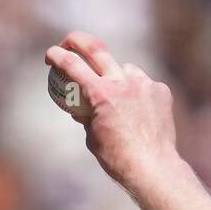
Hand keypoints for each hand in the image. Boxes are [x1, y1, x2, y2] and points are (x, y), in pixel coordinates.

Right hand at [45, 31, 180, 190]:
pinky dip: (137, 93)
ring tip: (118, 100)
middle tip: (69, 42)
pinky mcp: (160, 90)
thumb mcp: (92, 137)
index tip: (50, 54)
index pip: (73, 66)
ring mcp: (143, 84)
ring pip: (124, 69)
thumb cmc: (117, 158)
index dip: (57, 56)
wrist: (152, 168)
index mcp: (100, 94)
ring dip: (116, 77)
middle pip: (96, 48)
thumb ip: (86, 116)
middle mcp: (122, 82)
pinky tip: (139, 113)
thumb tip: (81, 106)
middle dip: (77, 41)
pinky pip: (143, 84)